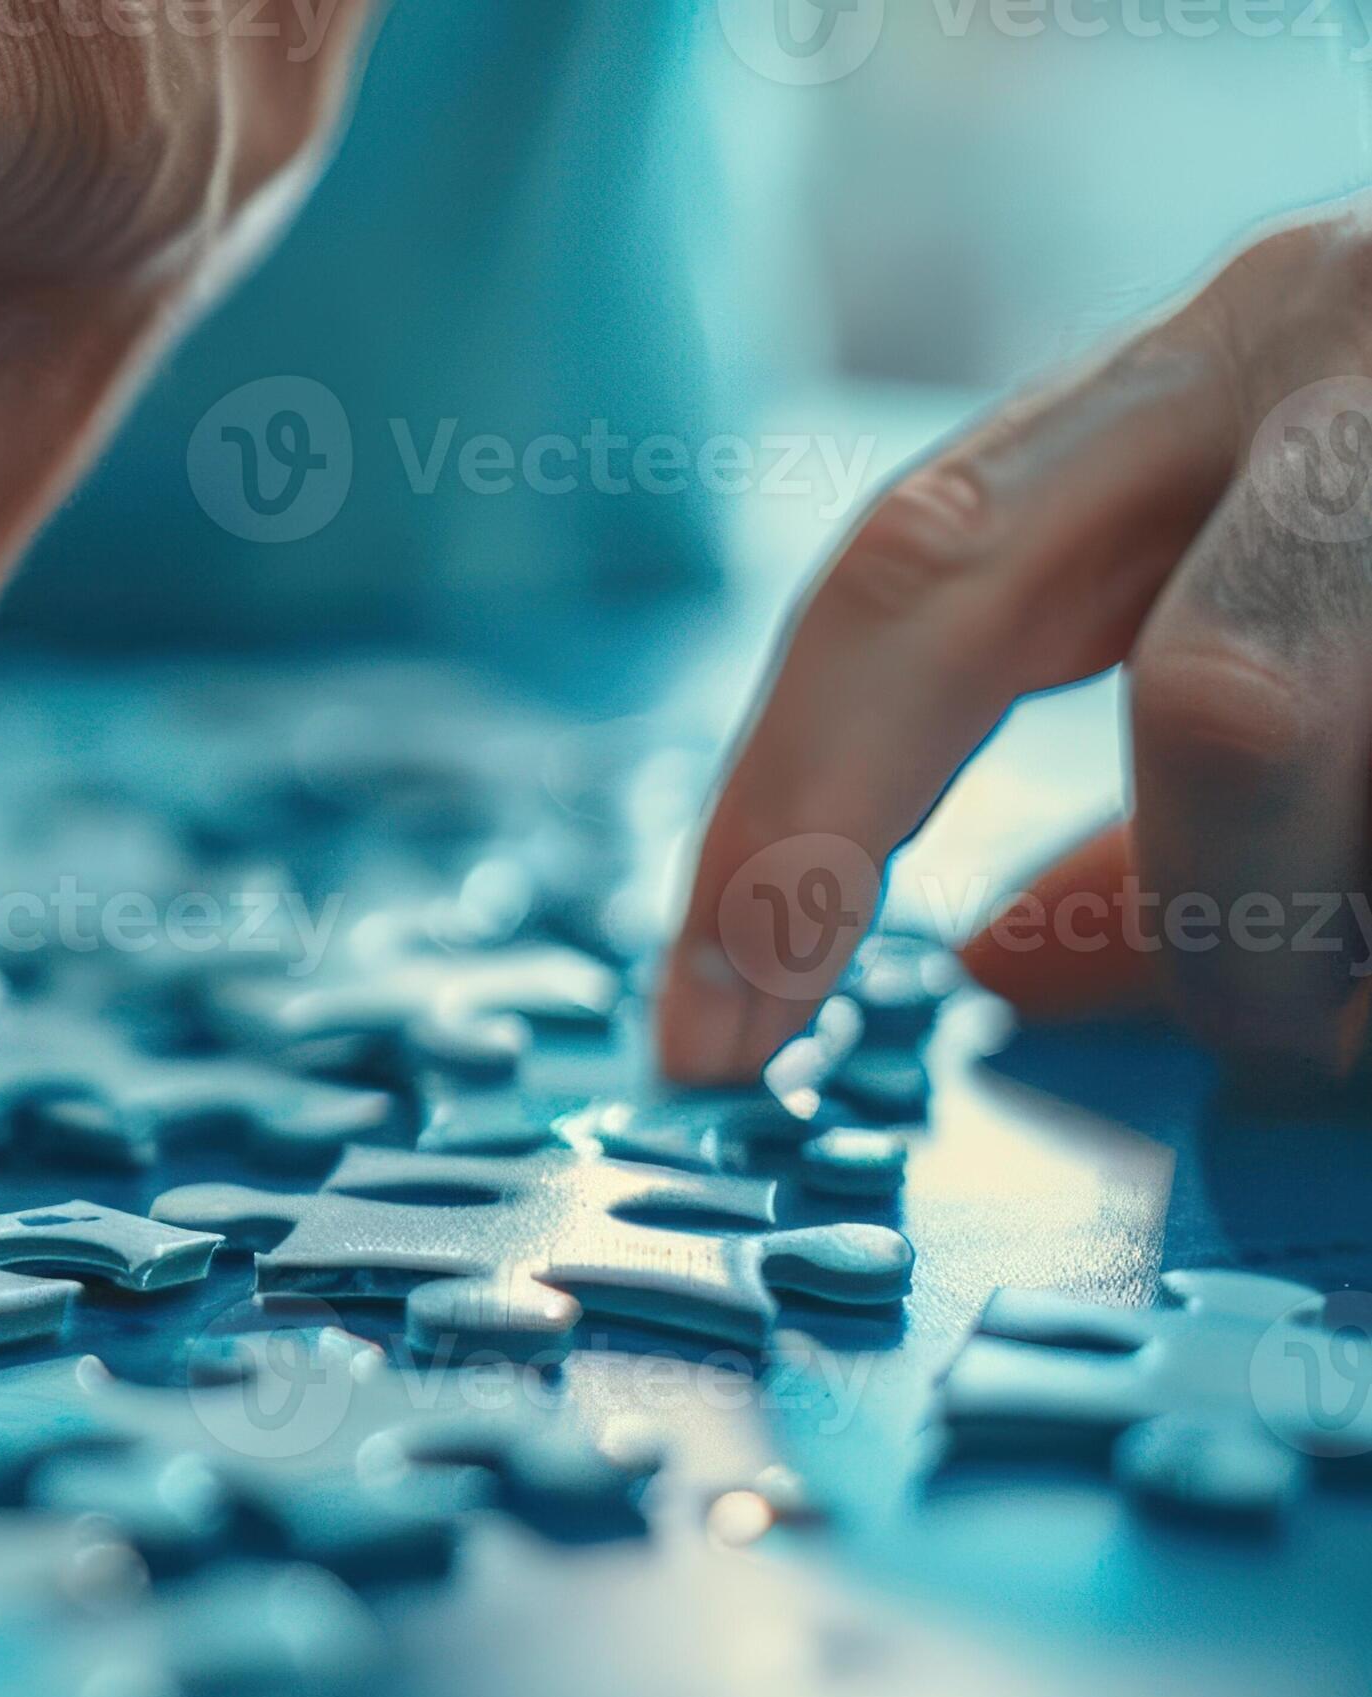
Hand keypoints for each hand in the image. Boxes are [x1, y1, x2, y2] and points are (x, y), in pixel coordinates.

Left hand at [661, 199, 1371, 1088]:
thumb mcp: (1313, 549)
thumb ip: (1148, 742)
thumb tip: (997, 967)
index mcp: (1231, 348)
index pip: (912, 578)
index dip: (782, 824)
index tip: (696, 1045)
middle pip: (1222, 711)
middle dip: (1234, 931)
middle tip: (1265, 1031)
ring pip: (1363, 775)